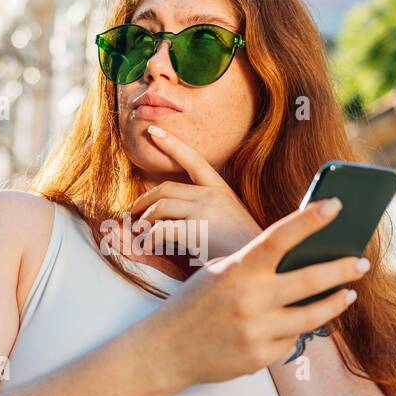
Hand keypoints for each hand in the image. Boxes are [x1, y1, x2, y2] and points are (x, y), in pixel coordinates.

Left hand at [126, 125, 262, 263]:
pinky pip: (162, 229)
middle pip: (166, 189)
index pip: (193, 159)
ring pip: (161, 207)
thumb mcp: (227, 220)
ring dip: (145, 220)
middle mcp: (213, 195)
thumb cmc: (242, 249)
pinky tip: (150, 246)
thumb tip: (173, 211)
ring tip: (140, 234)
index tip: (153, 130)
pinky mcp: (198, 229)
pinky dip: (150, 238)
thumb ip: (202, 210)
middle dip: (144, 200)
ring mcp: (206, 210)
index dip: (172, 143)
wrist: (263, 265)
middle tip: (133, 212)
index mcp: (221, 190)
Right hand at [141, 196, 369, 387]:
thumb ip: (256, 267)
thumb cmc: (195, 304)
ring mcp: (256, 332)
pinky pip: (291, 340)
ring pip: (312, 317)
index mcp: (237, 271)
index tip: (337, 205)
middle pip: (310, 281)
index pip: (278, 237)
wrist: (164, 352)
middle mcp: (249, 300)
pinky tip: (294, 323)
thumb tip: (303, 258)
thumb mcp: (218, 274)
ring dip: (335, 303)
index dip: (309, 219)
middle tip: (362, 261)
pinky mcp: (259, 358)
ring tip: (348, 293)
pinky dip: (294, 330)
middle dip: (342, 269)